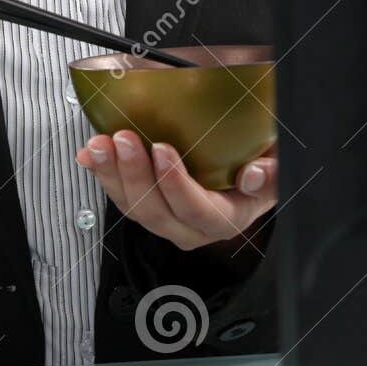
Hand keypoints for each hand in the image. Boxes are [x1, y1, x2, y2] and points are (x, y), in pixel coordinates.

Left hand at [75, 131, 276, 250]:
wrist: (244, 173)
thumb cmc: (258, 165)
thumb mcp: (276, 165)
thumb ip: (271, 173)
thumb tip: (254, 175)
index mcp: (224, 218)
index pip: (197, 209)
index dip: (175, 183)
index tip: (162, 148)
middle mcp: (191, 226)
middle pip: (156, 211)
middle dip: (134, 175)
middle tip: (124, 138)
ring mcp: (166, 218)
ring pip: (132, 206)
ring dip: (111, 174)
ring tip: (100, 143)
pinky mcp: (146, 205)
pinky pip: (120, 195)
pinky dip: (102, 173)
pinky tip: (90, 154)